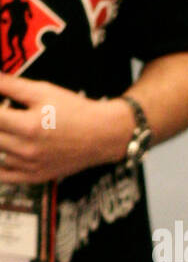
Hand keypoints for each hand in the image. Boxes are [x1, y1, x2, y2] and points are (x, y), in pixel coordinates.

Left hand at [0, 73, 133, 181]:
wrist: (104, 136)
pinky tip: (0, 155)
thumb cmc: (76, 112)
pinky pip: (6, 177)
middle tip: (4, 117)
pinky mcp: (37, 176)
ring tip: (7, 130)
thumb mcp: (42, 91)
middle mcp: (28, 149)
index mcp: (28, 126)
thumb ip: (9, 84)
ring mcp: (32, 165)